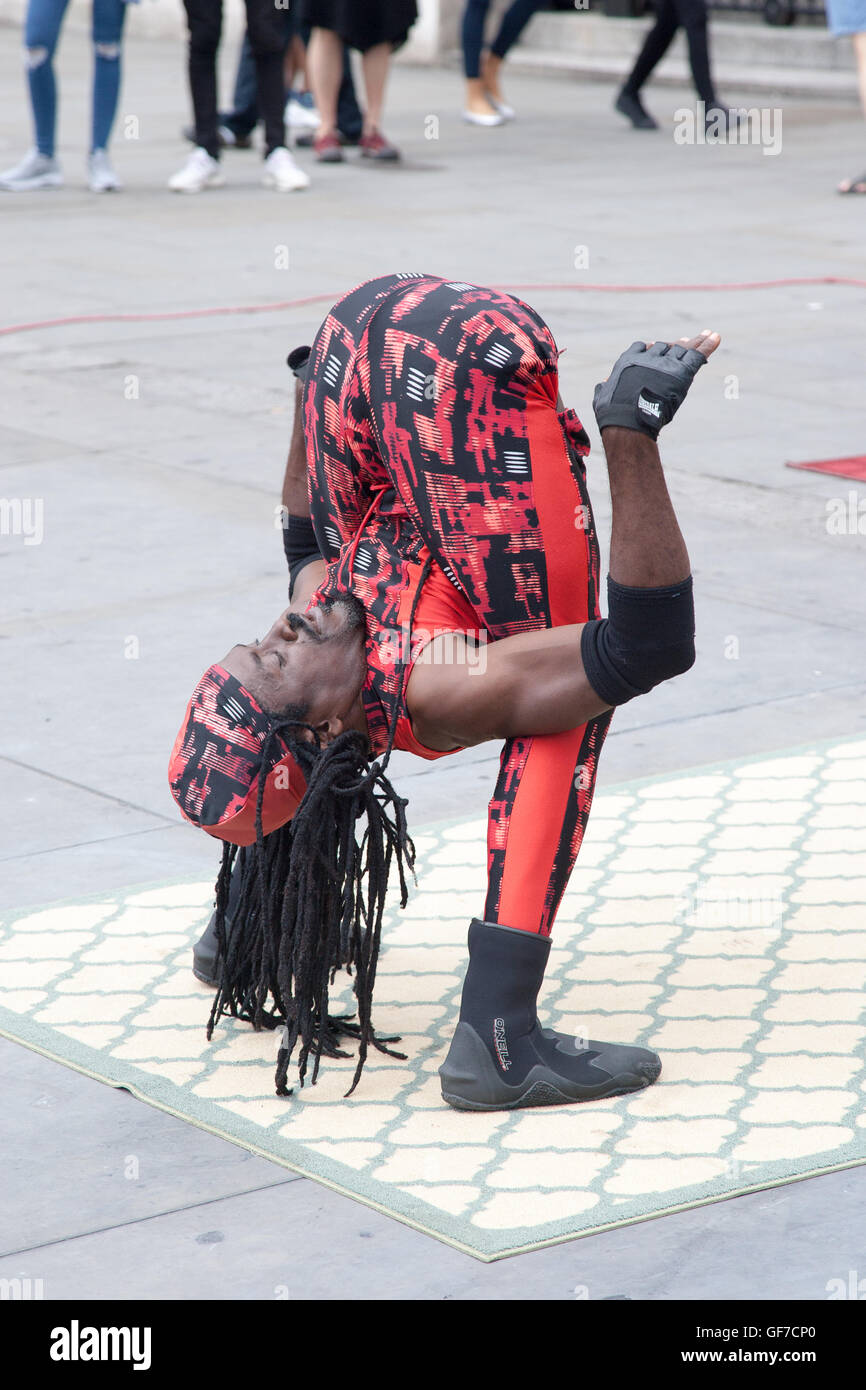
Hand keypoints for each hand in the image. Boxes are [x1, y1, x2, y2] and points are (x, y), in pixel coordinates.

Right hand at [593, 329, 720, 440]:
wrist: (627, 421)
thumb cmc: (612, 414)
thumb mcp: (602, 397)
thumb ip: (604, 387)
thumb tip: (603, 384)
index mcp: (629, 360)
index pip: (643, 348)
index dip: (651, 349)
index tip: (656, 348)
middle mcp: (648, 357)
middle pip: (666, 347)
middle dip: (675, 346)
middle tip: (686, 341)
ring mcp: (666, 364)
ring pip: (683, 349)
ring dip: (695, 342)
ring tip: (708, 334)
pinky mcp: (681, 372)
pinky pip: (697, 354)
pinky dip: (708, 344)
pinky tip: (716, 337)